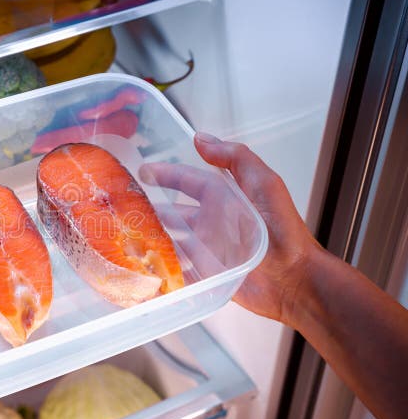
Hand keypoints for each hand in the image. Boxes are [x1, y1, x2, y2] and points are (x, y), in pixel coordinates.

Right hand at [142, 132, 321, 325]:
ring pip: (171, 239)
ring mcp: (208, 248)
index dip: (166, 174)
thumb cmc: (283, 232)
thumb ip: (236, 158)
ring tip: (127, 233)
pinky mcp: (206, 274)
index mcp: (224, 198)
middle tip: (125, 203)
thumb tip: (201, 138)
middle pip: (174, 211)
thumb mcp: (264, 184)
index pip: (188, 180)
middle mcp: (212, 222)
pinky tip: (142, 263)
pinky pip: (178, 267)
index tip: (143, 170)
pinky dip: (161, 265)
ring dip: (152, 236)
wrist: (294, 280)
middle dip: (151, 206)